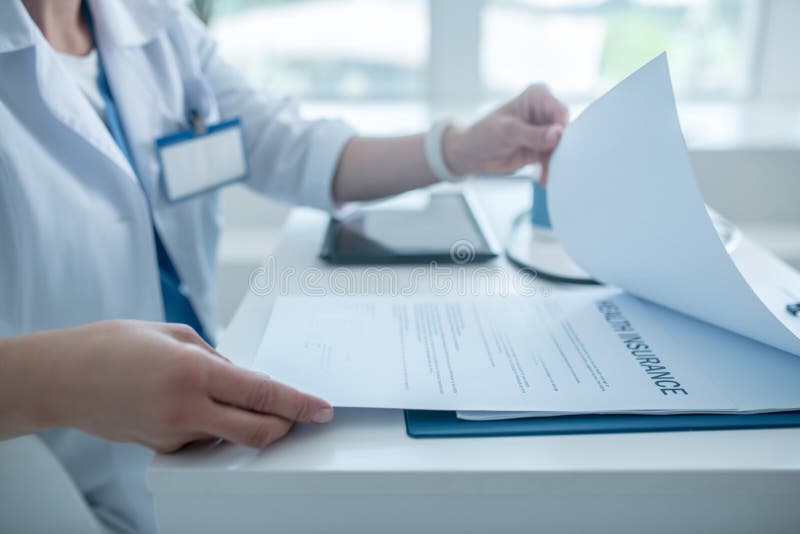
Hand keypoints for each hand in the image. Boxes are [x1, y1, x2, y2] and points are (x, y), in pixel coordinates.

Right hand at [13, 320, 332, 451]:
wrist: (62, 378)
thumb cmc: (112, 346)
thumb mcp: (174, 334)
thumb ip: (216, 357)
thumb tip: (243, 377)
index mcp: (193, 371)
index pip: (262, 394)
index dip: (298, 403)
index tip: (321, 409)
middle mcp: (186, 408)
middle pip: (257, 430)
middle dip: (285, 425)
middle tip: (298, 414)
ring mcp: (172, 434)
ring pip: (230, 436)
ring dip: (243, 421)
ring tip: (217, 392)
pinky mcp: (161, 448)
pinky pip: (202, 439)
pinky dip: (211, 424)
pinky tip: (189, 403)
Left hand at [442, 84, 568, 184]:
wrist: (474, 154)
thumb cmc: (483, 134)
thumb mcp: (506, 132)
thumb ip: (532, 134)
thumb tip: (557, 134)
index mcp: (537, 95)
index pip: (559, 111)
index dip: (562, 129)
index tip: (557, 144)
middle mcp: (545, 110)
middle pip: (566, 129)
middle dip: (564, 148)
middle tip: (560, 165)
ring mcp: (545, 129)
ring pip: (562, 147)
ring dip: (557, 163)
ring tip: (549, 176)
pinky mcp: (543, 147)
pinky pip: (554, 158)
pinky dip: (551, 170)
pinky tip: (545, 179)